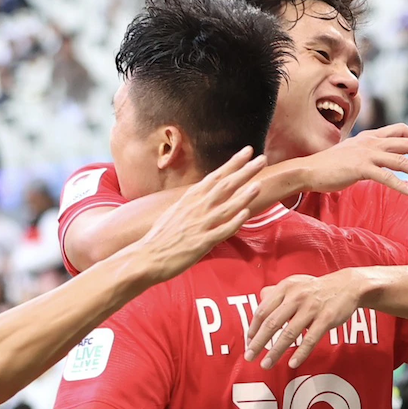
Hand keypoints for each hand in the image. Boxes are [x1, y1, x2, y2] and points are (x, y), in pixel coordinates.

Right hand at [128, 149, 265, 280]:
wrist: (146, 257)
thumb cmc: (160, 237)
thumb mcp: (175, 212)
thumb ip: (192, 204)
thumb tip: (203, 196)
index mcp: (190, 199)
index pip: (215, 176)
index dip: (233, 163)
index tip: (247, 151)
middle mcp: (196, 208)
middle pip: (224, 186)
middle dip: (244, 171)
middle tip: (261, 159)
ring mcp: (200, 225)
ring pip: (226, 207)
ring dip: (243, 195)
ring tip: (258, 183)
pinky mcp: (201, 243)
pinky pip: (221, 231)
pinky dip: (234, 221)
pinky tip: (245, 213)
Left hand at [245, 270, 366, 369]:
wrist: (348, 286)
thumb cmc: (317, 289)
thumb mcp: (295, 284)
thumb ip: (277, 295)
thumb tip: (258, 306)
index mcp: (285, 288)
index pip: (263, 310)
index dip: (253, 328)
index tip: (248, 342)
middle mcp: (296, 297)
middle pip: (272, 323)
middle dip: (258, 342)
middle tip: (249, 357)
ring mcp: (312, 308)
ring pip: (289, 333)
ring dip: (275, 352)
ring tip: (266, 364)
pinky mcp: (326, 318)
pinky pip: (310, 339)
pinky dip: (300, 353)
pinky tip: (292, 363)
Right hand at [289, 124, 407, 196]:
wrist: (308, 170)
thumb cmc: (329, 165)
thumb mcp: (353, 153)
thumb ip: (369, 154)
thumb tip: (383, 162)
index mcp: (370, 136)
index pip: (402, 130)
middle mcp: (371, 142)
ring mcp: (366, 154)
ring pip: (401, 160)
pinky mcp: (360, 169)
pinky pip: (386, 177)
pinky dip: (401, 185)